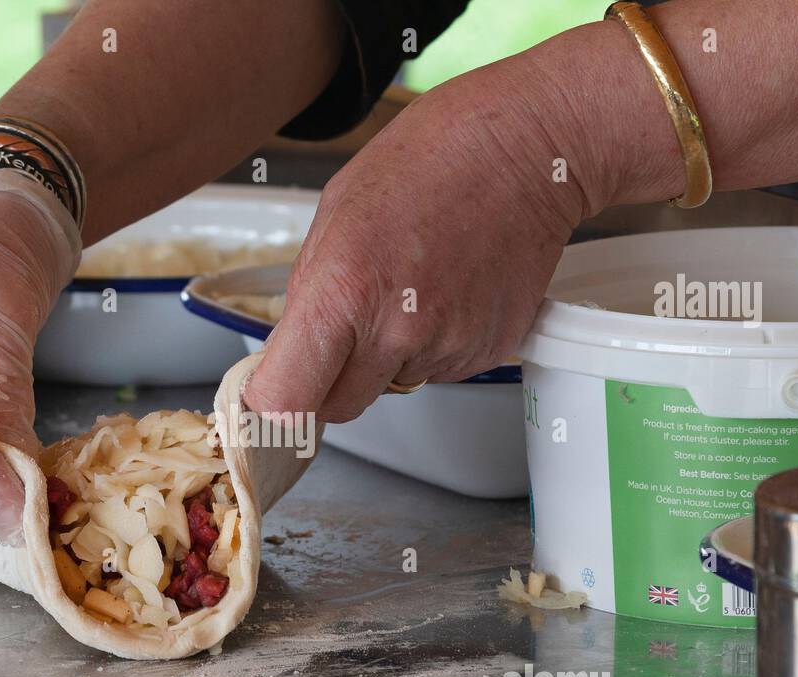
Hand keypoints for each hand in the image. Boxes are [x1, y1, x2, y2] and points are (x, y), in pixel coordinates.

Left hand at [245, 60, 589, 422]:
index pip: (288, 402)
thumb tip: (292, 352)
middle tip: (345, 329)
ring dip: (388, 356)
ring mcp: (449, 346)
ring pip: (391, 386)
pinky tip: (446, 291)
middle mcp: (398, 331)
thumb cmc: (430, 159)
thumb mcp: (334, 214)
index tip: (273, 397)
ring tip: (412, 285)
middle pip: (338, 408)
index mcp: (345, 292)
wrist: (524, 147)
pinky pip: (438, 371)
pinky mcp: (488, 352)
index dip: (274, 407)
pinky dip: (434, 345)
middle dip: (329, 382)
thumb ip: (308, 295)